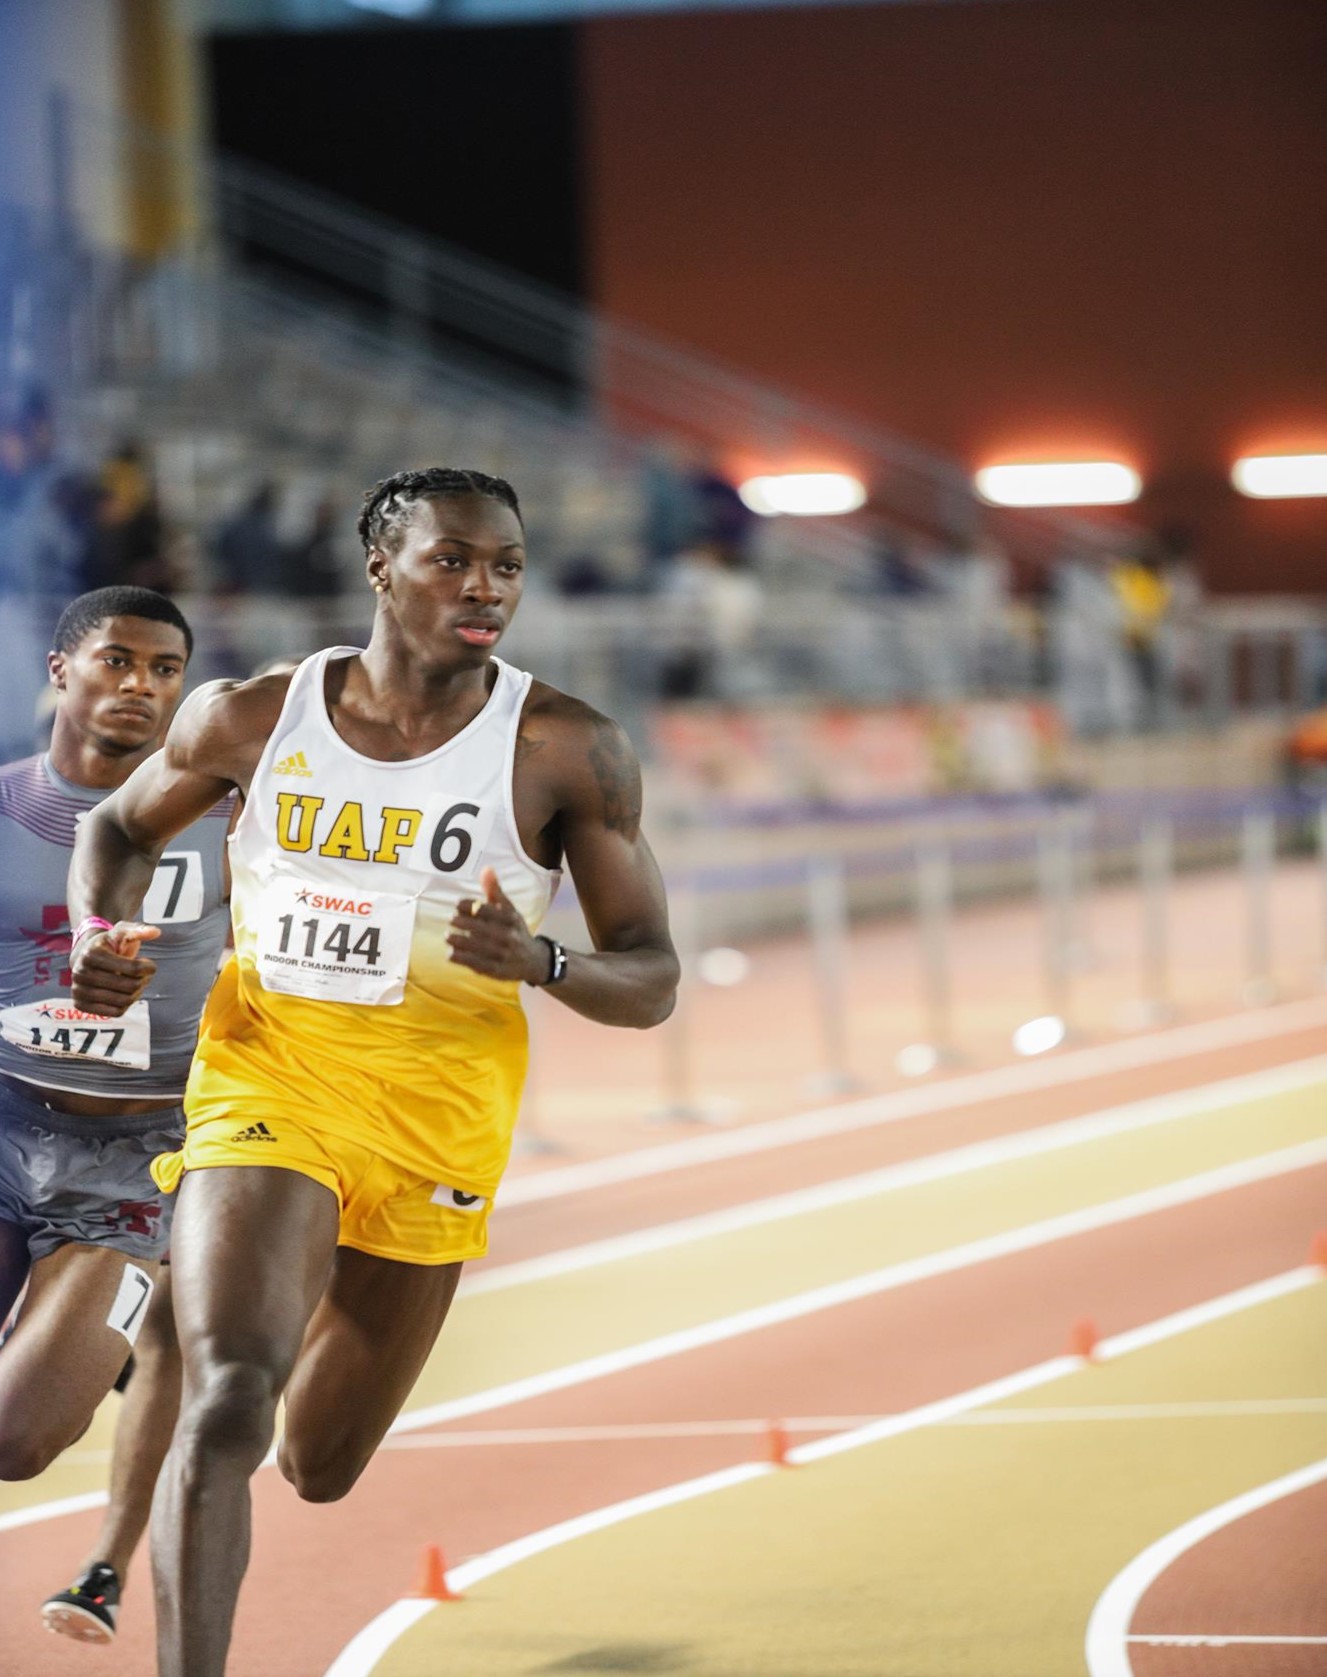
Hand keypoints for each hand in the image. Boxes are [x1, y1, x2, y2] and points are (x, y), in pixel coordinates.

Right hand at [69, 922, 160, 1015]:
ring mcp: (78, 990)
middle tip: (144, 975)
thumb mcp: (122, 932)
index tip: (150, 964)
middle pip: (130, 986)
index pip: (134, 969)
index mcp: (91, 954)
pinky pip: (115, 1012)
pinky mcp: (80, 1005)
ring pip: (124, 1001)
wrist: (85, 957)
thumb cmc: (108, 944)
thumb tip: (156, 932)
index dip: (149, 967)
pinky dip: (126, 1004)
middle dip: (144, 980)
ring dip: (137, 993)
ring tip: (136, 983)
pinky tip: (124, 993)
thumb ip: (139, 929)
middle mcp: (80, 973)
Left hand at [447, 868, 547, 984]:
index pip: (485, 909)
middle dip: (461, 923)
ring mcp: (503, 954)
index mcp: (510, 919)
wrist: (533, 961)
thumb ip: (495, 890)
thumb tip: (486, 868)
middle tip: (450, 920)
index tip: (457, 905)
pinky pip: (476, 964)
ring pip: (476, 947)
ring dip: (458, 941)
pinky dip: (461, 959)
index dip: (468, 906)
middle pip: (479, 928)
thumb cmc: (515, 930)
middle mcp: (508, 936)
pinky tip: (451, 954)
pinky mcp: (497, 970)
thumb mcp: (509, 909)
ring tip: (448, 937)